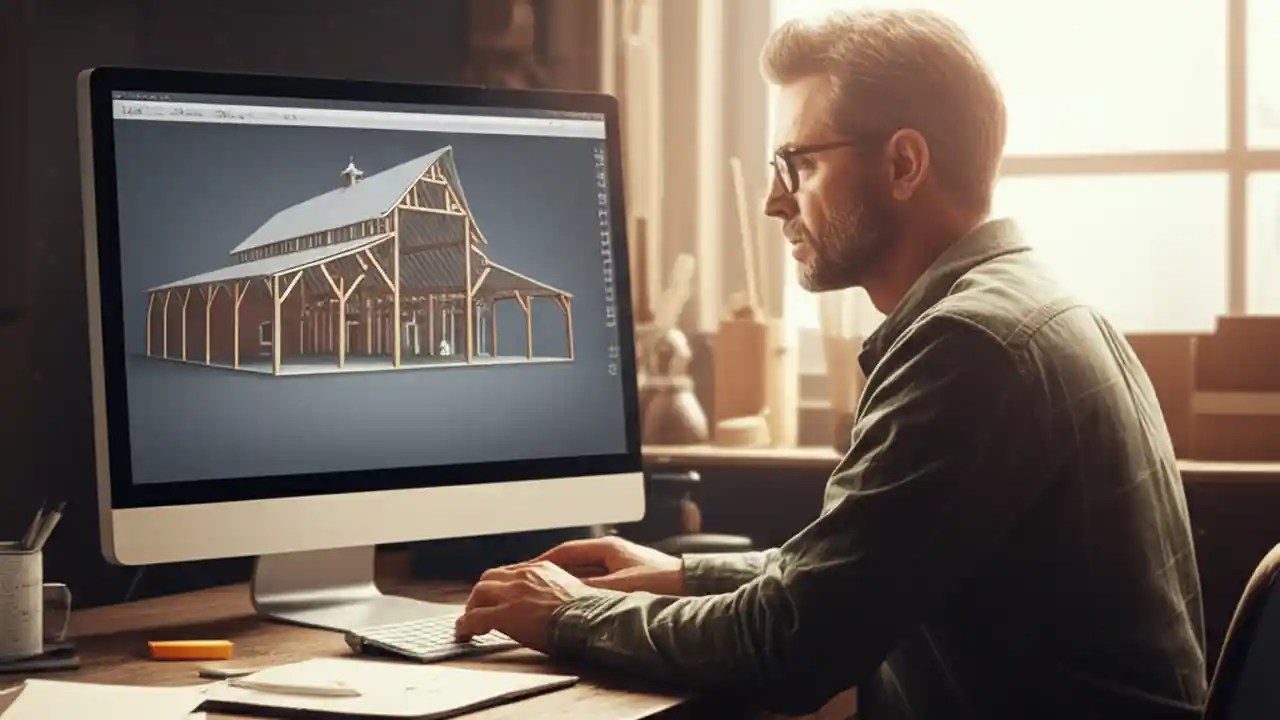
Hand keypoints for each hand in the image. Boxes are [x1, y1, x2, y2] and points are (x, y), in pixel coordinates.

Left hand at [454, 560, 604, 652]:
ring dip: (471, 608)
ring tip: (469, 623)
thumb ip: (554, 591)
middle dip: (481, 594)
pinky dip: (465, 626)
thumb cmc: (589, 613)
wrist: (591, 620)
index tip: (496, 597)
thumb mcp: (572, 590)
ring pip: (479, 593)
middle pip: (489, 578)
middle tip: (478, 609)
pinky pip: (475, 618)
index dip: (498, 586)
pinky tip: (464, 635)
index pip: (510, 572)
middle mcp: (524, 575)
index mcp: (541, 568)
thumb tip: (549, 604)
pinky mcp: (505, 614)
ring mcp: (513, 593)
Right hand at [534, 535, 683, 594]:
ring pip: (585, 574)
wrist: (694, 585)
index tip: (526, 571)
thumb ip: (590, 589)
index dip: (542, 561)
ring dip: (568, 584)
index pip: (565, 551)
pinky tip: (579, 605)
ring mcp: (621, 564)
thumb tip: (563, 593)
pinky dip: (584, 592)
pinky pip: (597, 584)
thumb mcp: (619, 587)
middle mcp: (613, 553)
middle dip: (552, 573)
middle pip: (573, 562)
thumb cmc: (663, 581)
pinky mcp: (629, 578)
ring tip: (550, 595)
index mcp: (608, 548)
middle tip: (532, 584)